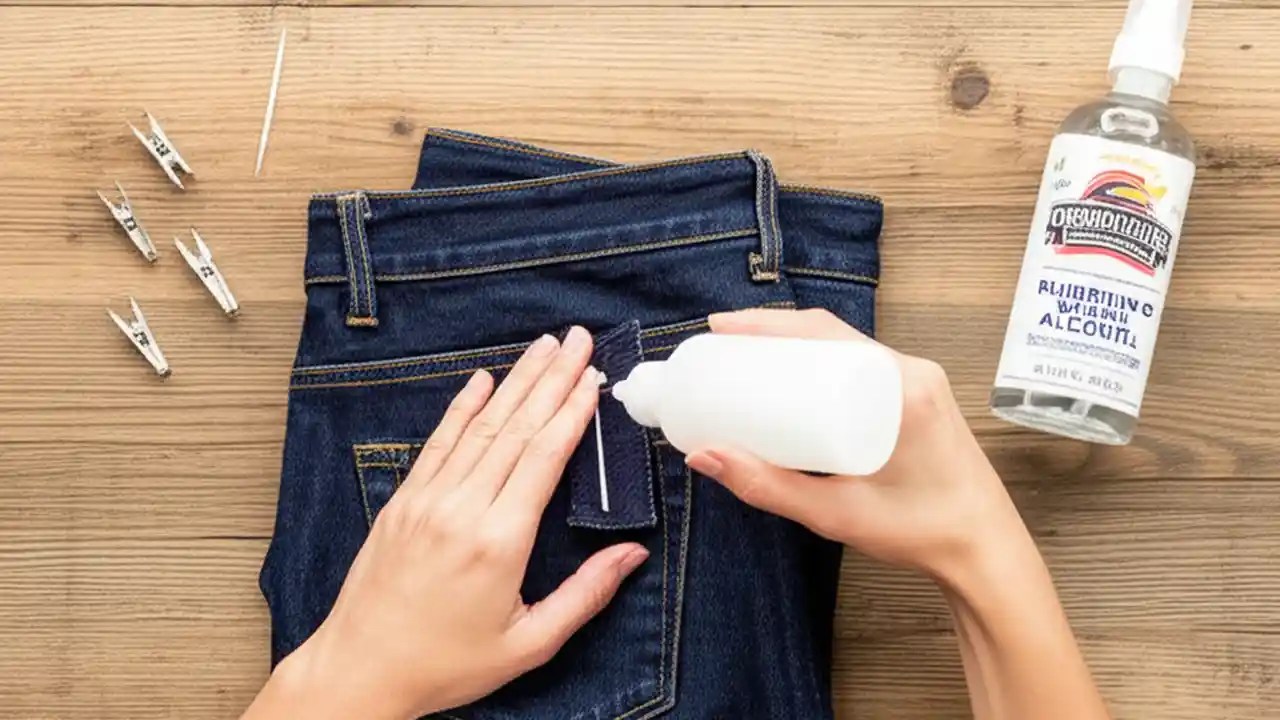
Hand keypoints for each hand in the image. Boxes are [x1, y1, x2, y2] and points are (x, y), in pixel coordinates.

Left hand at [245, 327, 647, 719]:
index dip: (572, 412)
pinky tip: (482, 379)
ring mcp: (428, 500)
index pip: (544, 456)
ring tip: (543, 347)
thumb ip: (585, 594)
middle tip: (577, 340)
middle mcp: (462, 509)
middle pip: (517, 428)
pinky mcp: (404, 501)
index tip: (593, 377)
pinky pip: (439, 443)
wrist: (362, 669)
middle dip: (552, 379)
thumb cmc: (446, 663)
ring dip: (515, 382)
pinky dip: (461, 407)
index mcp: (499, 542)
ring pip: (480, 426)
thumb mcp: (529, 643)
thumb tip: (632, 554)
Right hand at [685, 309, 1022, 584]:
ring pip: (846, 346)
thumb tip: (706, 457)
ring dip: (797, 347)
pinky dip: (823, 363)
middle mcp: (915, 373)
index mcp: (902, 389)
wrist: (982, 551)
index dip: (767, 325)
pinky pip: (864, 365)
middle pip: (831, 333)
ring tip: (747, 359)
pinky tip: (793, 377)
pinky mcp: (921, 396)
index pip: (824, 333)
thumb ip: (767, 486)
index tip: (722, 330)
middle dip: (771, 333)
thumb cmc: (923, 531)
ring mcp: (921, 381)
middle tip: (722, 345)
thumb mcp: (834, 512)